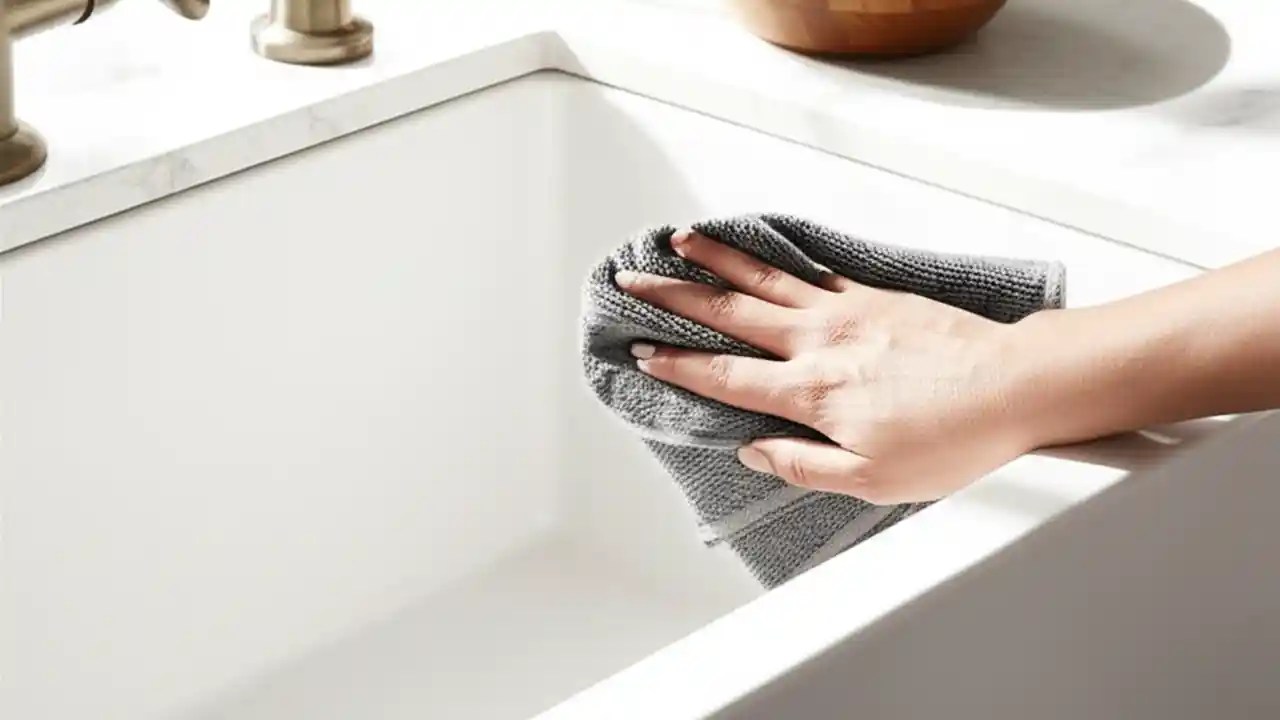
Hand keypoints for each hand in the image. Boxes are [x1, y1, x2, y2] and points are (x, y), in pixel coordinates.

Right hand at [615, 229, 1045, 503]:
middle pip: (731, 314)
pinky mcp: (874, 295)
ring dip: (717, 259)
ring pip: (766, 279)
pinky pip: (810, 271)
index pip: (727, 375)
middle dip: (674, 296)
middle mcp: (819, 344)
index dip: (679, 363)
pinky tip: (759, 251)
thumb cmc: (951, 439)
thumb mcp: (874, 479)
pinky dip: (776, 257)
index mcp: (813, 393)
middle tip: (633, 279)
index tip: (642, 350)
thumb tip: (753, 452)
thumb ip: (804, 465)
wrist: (1015, 384)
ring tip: (680, 241)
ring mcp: (845, 312)